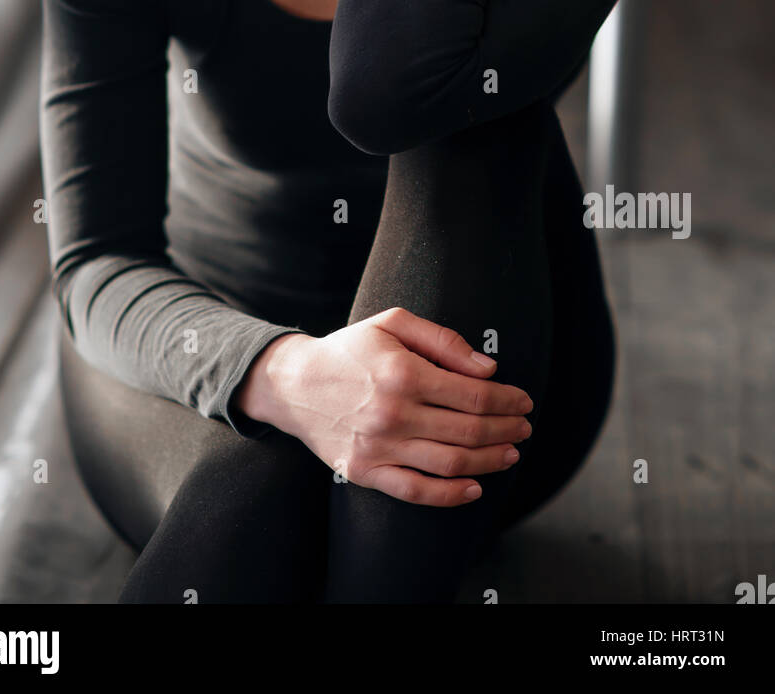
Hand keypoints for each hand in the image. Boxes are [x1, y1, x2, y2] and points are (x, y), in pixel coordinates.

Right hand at [252, 306, 533, 507]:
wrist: (294, 383)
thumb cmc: (349, 350)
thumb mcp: (393, 323)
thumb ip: (443, 340)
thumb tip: (488, 369)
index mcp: (404, 373)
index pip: (474, 395)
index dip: (507, 400)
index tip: (524, 401)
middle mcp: (394, 413)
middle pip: (469, 430)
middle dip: (506, 430)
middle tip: (525, 428)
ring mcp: (379, 447)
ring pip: (450, 463)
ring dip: (489, 461)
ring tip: (510, 454)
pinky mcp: (365, 471)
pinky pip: (417, 491)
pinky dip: (451, 495)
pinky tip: (475, 488)